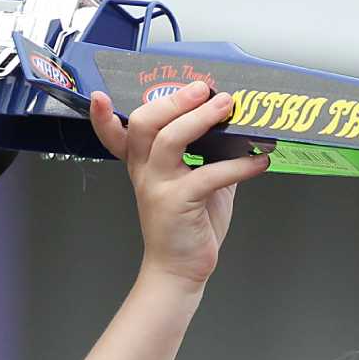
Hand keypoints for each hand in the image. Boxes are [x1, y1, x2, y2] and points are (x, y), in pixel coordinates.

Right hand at [90, 82, 267, 289]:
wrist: (179, 270)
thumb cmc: (188, 227)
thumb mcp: (196, 184)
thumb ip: (208, 157)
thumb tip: (238, 132)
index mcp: (144, 164)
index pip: (117, 135)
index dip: (103, 117)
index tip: (100, 97)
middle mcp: (145, 172)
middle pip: (144, 123)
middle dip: (173, 100)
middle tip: (203, 89)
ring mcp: (158, 187)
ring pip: (170, 140)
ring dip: (200, 118)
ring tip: (227, 107)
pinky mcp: (178, 203)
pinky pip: (208, 175)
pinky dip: (238, 166)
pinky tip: (258, 163)